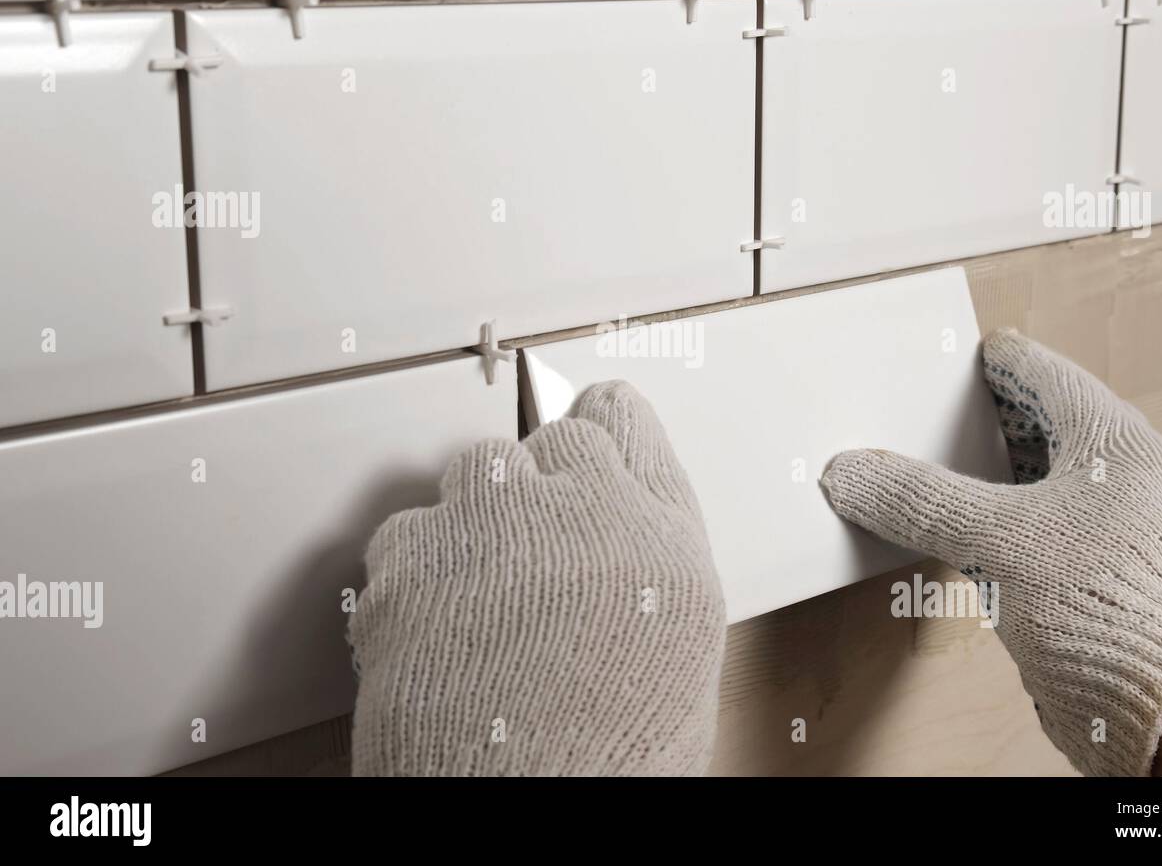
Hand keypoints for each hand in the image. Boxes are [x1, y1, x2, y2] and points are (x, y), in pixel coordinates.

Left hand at [349, 381, 724, 775]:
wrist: (517, 810)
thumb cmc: (605, 766)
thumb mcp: (677, 660)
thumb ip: (653, 568)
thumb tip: (626, 537)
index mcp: (662, 540)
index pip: (628, 425)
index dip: (604, 426)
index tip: (591, 425)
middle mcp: (583, 512)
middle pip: (554, 439)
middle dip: (544, 485)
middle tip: (533, 546)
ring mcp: (494, 523)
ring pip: (478, 468)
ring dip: (479, 516)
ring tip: (483, 597)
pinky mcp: (416, 553)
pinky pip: (409, 529)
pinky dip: (416, 567)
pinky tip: (437, 625)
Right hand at [821, 328, 1161, 775]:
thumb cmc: (1118, 612)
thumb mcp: (999, 538)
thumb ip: (921, 501)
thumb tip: (856, 474)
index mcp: (1118, 446)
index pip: (1049, 377)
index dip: (1001, 363)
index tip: (968, 353)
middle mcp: (1124, 482)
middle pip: (1044, 430)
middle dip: (986, 423)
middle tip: (940, 409)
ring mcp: (1116, 533)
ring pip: (1040, 486)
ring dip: (989, 481)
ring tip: (940, 471)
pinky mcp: (1100, 582)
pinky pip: (1039, 534)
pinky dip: (999, 527)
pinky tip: (965, 538)